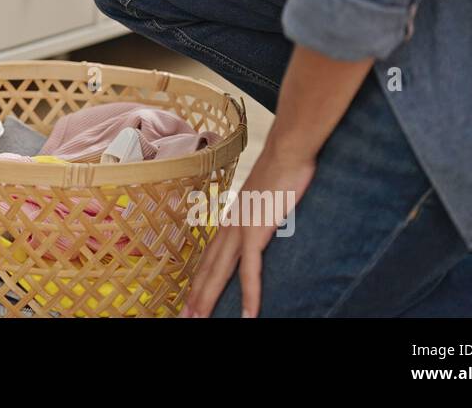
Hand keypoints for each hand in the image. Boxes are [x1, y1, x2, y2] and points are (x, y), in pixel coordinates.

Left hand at [180, 139, 316, 317]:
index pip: (210, 255)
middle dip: (196, 295)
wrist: (286, 152)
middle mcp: (229, 226)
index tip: (191, 296)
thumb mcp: (265, 197)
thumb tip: (264, 221)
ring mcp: (240, 230)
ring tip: (199, 320)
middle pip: (208, 268)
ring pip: (220, 273)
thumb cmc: (281, 170)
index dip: (200, 278)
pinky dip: (249, 295)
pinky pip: (251, 271)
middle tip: (185, 317)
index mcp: (230, 219)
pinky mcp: (255, 232)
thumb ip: (259, 213)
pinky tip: (248, 315)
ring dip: (209, 299)